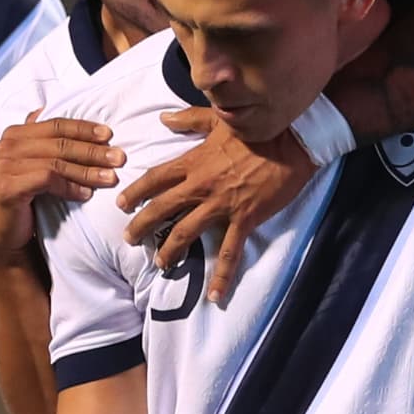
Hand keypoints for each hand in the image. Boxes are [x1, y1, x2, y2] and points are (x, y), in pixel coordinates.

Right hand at [0, 117, 120, 263]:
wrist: (2, 232)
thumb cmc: (23, 196)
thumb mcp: (33, 164)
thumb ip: (44, 141)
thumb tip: (67, 117)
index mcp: (15, 134)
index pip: (56, 125)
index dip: (84, 129)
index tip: (109, 134)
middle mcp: (7, 146)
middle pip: (59, 143)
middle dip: (93, 150)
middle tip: (119, 158)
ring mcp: (5, 166)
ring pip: (56, 162)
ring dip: (87, 170)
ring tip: (110, 177)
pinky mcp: (8, 187)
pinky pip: (47, 180)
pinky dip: (70, 186)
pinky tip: (87, 194)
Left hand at [121, 108, 314, 302]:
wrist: (292, 140)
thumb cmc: (256, 127)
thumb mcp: (217, 119)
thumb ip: (188, 120)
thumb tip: (163, 118)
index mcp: (193, 162)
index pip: (155, 179)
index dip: (136, 192)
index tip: (121, 204)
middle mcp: (201, 186)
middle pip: (162, 208)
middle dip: (141, 225)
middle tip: (129, 239)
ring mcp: (222, 204)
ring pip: (187, 232)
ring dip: (170, 250)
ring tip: (160, 264)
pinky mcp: (244, 219)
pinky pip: (230, 252)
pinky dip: (221, 275)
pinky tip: (214, 295)